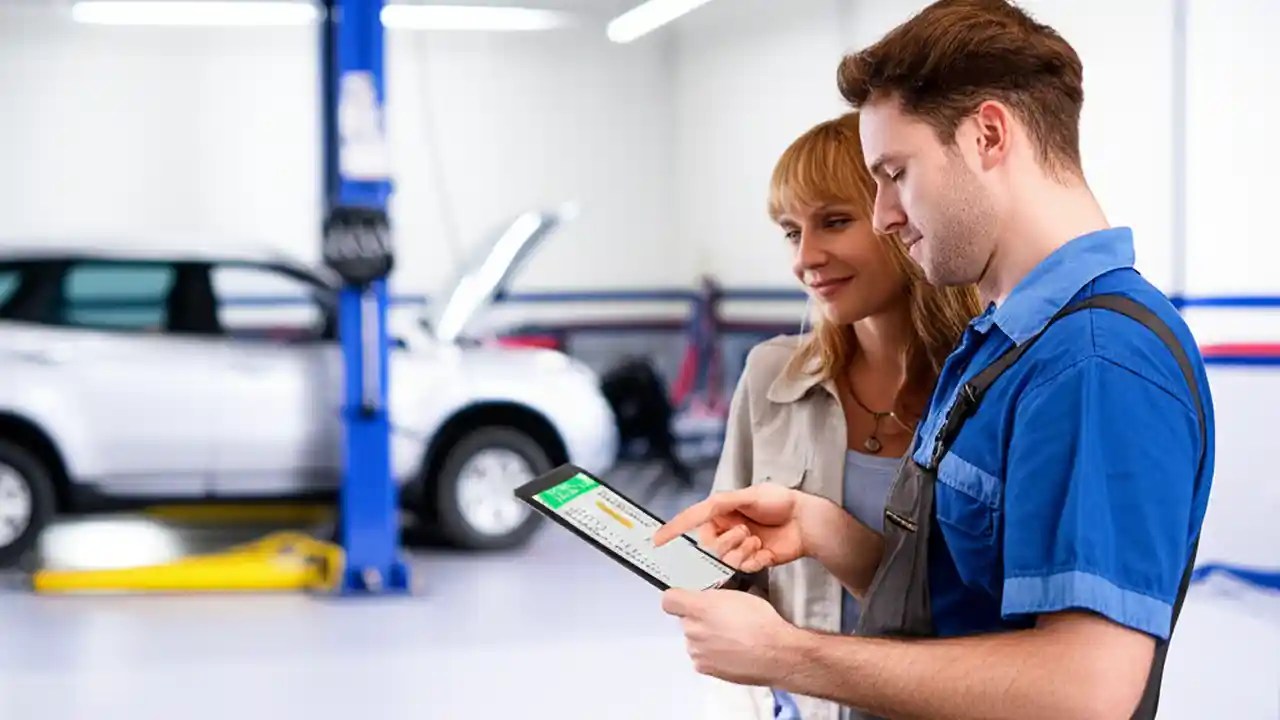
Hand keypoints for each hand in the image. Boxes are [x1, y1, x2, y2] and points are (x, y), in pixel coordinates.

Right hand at [652, 484, 809, 572]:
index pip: (692, 521)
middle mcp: (728, 529)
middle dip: (725, 542)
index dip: (673, 530)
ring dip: (741, 550)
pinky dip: (753, 559)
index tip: (656, 540)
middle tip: (743, 532)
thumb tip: (698, 512)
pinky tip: (764, 550)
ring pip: (725, 559)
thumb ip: (719, 504)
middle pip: (709, 546)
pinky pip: (743, 568)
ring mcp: (741, 546)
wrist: (806, 521)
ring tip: (756, 539)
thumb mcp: (746, 495)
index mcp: (722, 512)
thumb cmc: (780, 502)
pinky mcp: (754, 560)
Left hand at [661, 588, 802, 684]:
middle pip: (685, 620)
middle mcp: (692, 629)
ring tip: (730, 638)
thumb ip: (718, 595)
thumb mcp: (742, 594)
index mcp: (700, 606)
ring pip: (693, 639)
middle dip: (700, 618)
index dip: (678, 598)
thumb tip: (714, 596)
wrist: (775, 654)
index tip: (687, 599)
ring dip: (705, 638)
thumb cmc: (762, 623)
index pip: (669, 600)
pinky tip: (730, 652)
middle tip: (721, 619)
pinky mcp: (703, 667)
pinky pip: (701, 657)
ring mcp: (696, 650)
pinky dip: (711, 655)